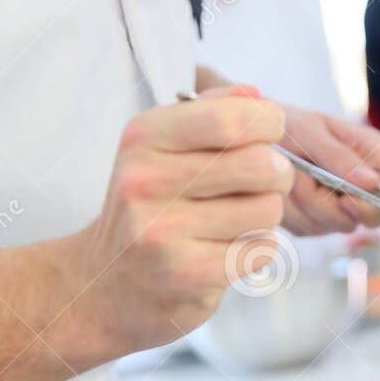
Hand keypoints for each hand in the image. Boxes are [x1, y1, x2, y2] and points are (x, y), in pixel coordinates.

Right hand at [66, 89, 292, 354]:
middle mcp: (147, 181)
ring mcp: (164, 231)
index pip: (231, 119)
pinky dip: (255, 249)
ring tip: (237, 219)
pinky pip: (260, 250)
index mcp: (144, 138)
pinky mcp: (187, 274)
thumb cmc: (145, 208)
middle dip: (277, 173)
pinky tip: (226, 249)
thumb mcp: (160, 148)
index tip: (269, 134)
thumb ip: (210, 113)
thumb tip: (256, 95)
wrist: (102, 285)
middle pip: (260, 165)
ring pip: (267, 209)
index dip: (269, 123)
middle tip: (264, 182)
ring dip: (265, 215)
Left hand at [278, 106, 379, 233]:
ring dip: (301, 205)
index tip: (344, 200)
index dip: (375, 206)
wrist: (253, 135)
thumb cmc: (285, 123)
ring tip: (288, 176)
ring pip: (329, 226)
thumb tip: (373, 183)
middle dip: (325, 203)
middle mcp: (361, 182)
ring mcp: (340, 204)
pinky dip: (291, 214)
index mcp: (371, 154)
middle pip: (359, 218)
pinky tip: (284, 190)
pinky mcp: (317, 219)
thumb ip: (340, 157)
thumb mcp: (310, 132)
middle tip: (301, 176)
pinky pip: (308, 230)